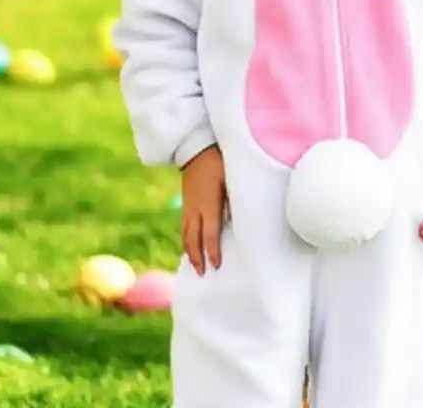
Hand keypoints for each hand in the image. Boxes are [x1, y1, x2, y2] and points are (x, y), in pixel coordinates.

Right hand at [181, 145, 228, 274]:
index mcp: (208, 204)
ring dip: (189, 251)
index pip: (210, 234)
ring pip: (185, 234)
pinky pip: (183, 226)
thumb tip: (239, 220)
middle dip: (197, 258)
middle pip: (193, 239)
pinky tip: (189, 246)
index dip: (213, 251)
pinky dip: (185, 239)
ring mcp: (188, 206)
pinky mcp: (185, 203)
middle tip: (202, 274)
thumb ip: (234, 200)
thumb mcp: (230, 178)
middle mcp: (195, 209)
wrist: (195, 149)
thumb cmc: (217, 162)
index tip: (216, 266)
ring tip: (194, 266)